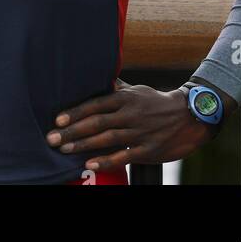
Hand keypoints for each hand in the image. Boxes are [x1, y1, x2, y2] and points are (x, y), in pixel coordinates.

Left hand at [46, 77, 225, 174]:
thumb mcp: (137, 90)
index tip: (58, 120)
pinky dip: (106, 160)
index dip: (76, 112)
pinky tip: (90, 163)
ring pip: (106, 139)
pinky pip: (123, 156)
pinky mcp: (147, 150)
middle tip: (52, 138)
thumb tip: (97, 78)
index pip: (95, 104)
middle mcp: (130, 114)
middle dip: (72, 131)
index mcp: (125, 98)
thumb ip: (116, 88)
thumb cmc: (157, 102)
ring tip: (64, 149)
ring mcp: (139, 132)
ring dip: (83, 145)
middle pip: (97, 123)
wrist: (189, 117)